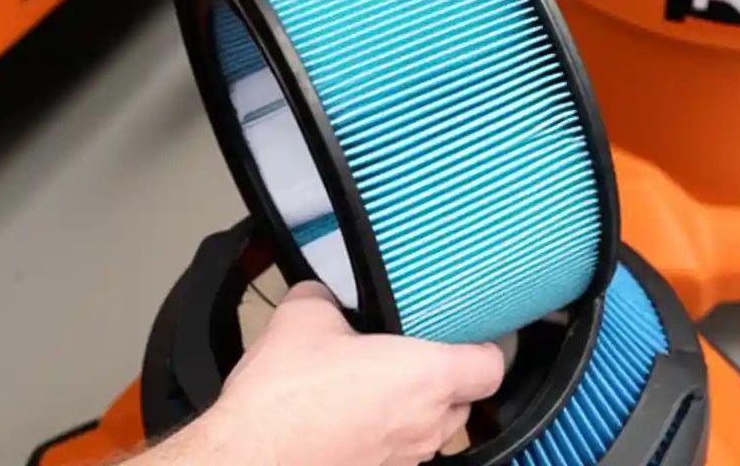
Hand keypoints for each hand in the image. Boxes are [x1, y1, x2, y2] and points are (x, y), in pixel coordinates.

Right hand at [133, 282, 505, 465]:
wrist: (249, 456)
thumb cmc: (285, 398)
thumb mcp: (305, 316)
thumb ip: (327, 295)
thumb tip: (324, 290)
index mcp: (427, 377)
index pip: (490, 366)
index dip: (483, 346)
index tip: (466, 333)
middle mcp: (425, 423)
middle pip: (464, 401)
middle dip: (446, 378)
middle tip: (413, 352)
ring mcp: (403, 458)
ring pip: (431, 429)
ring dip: (415, 408)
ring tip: (378, 383)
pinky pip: (398, 450)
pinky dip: (385, 432)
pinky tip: (351, 414)